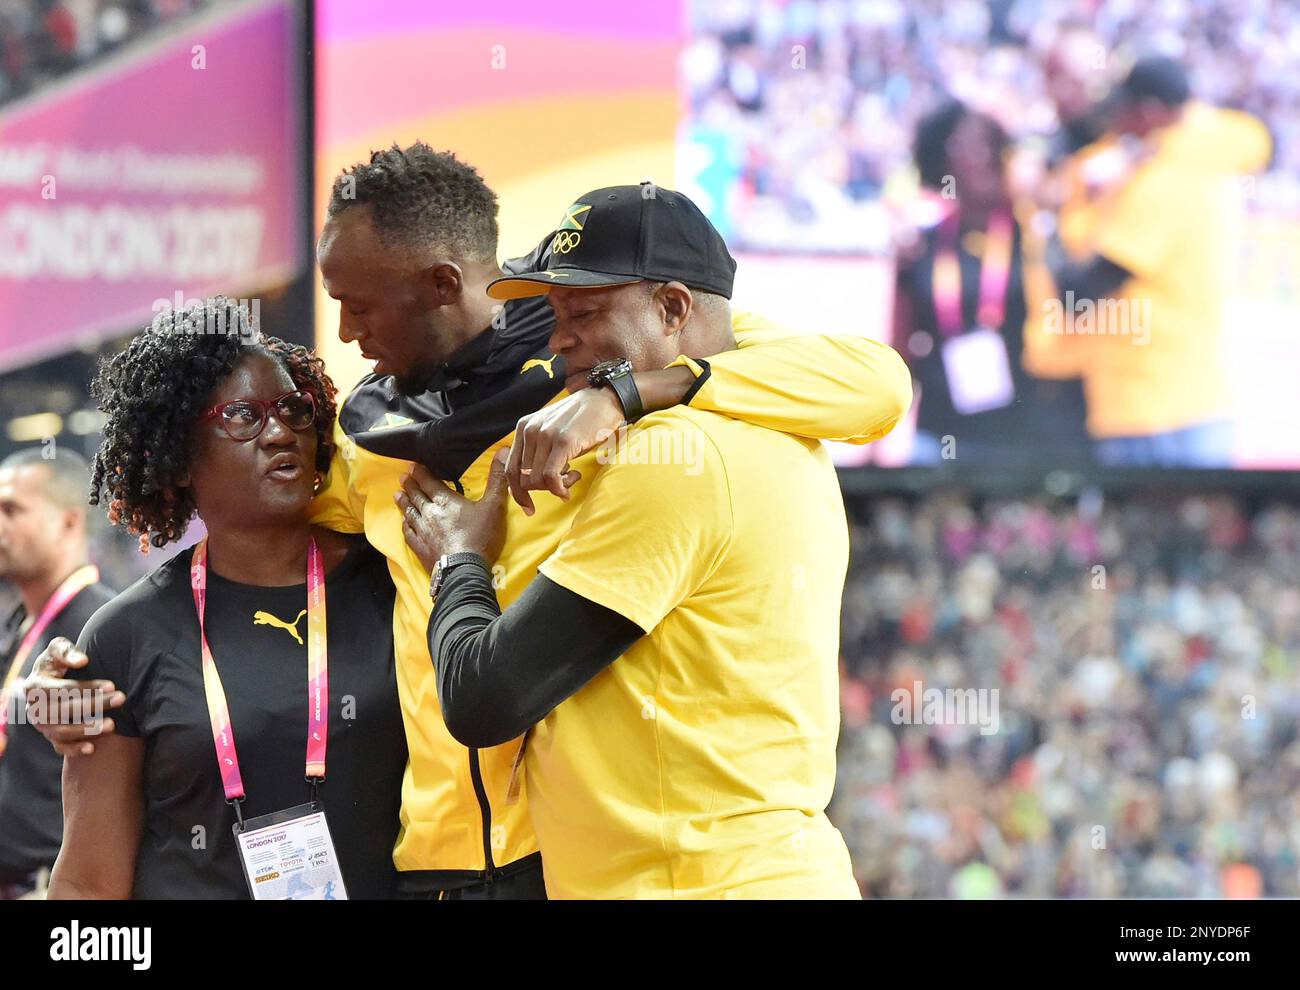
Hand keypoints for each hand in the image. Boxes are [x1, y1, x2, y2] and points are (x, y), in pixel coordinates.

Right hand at [22, 637, 125, 756]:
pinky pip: (59, 747)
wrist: (53, 681)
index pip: (62, 689)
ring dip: (86, 729)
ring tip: (112, 725)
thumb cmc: (59, 662)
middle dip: (94, 705)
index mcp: (34, 686)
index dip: (87, 687)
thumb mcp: (57, 649)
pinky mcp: (49, 737)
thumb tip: (82, 661)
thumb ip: (67, 651)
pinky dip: (74, 749)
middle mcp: (34, 708)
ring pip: (61, 731)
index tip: (112, 685)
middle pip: (64, 710)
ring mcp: (41, 725)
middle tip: (120, 699)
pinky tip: (92, 748)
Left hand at [397, 452, 509, 571]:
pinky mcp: (420, 549)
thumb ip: (498, 479)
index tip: (413, 466)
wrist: (464, 569)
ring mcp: (422, 532)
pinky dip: (405, 525)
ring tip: (397, 494)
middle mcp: (430, 513)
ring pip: (409, 513)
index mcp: (446, 501)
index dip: (421, 473)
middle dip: (410, 485)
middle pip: (416, 496)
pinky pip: (408, 534)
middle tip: (403, 477)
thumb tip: (503, 450)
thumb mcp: (494, 506)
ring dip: (403, 502)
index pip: (429, 483)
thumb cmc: (480, 536)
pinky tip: (403, 523)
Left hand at [504, 387, 623, 513]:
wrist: (604, 401)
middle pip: (524, 478)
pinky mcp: (563, 441)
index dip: (518, 493)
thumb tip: (527, 483)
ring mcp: (545, 435)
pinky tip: (574, 480)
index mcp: (523, 427)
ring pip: (537, 480)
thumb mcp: (551, 430)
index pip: (510, 469)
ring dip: (556, 487)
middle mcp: (529, 430)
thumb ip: (536, 450)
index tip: (529, 507)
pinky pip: (551, 477)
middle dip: (543, 490)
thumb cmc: (580, 420)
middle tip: (563, 485)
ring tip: (572, 476)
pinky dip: (560, 488)